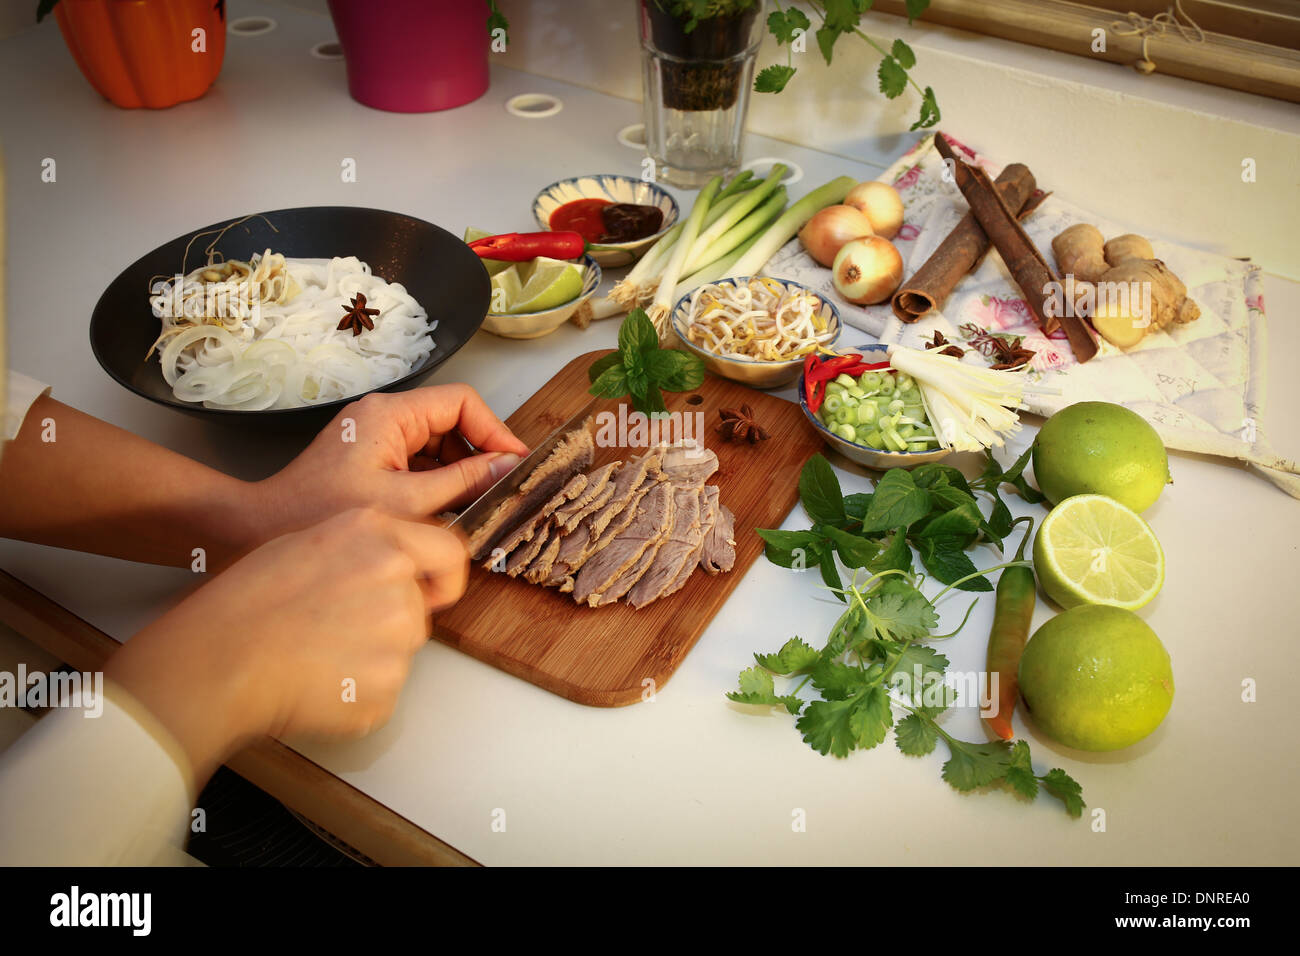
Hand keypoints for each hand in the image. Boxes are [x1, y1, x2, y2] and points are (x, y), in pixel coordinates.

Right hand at [105, 508, 468, 785]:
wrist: (218, 660)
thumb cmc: (244, 603)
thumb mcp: (309, 542)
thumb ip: (365, 550)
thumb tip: (394, 570)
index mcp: (377, 535)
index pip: (449, 552)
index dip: (444, 577)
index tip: (436, 592)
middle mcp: (396, 579)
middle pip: (416, 609)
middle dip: (385, 623)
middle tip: (331, 631)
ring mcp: (397, 634)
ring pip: (400, 652)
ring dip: (369, 658)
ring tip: (315, 656)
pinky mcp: (387, 686)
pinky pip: (382, 692)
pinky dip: (355, 694)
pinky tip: (315, 682)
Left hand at [253, 385, 528, 543]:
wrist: (264, 529)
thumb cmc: (323, 514)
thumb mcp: (409, 503)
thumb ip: (464, 482)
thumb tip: (507, 466)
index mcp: (390, 414)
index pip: (462, 402)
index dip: (494, 430)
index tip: (514, 462)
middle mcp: (383, 415)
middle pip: (452, 421)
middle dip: (478, 454)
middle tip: (499, 488)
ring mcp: (375, 435)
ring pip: (437, 443)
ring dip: (459, 472)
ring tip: (473, 504)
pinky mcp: (370, 456)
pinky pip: (417, 460)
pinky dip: (436, 481)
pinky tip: (444, 510)